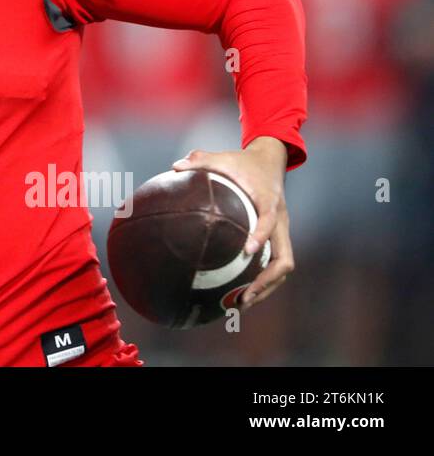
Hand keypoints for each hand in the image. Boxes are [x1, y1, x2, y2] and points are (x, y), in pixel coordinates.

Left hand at [172, 136, 293, 308]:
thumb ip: (201, 160)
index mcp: (269, 202)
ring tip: (241, 304)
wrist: (270, 160)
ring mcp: (281, 232)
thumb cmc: (243, 161)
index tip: (247, 250)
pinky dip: (262, 280)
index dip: (261, 236)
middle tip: (244, 297)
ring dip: (266, 288)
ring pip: (283, 267)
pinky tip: (238, 293)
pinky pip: (274, 264)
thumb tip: (175, 166)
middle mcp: (280, 221)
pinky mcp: (277, 238)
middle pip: (284, 259)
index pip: (269, 222)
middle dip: (267, 281)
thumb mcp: (223, 157)